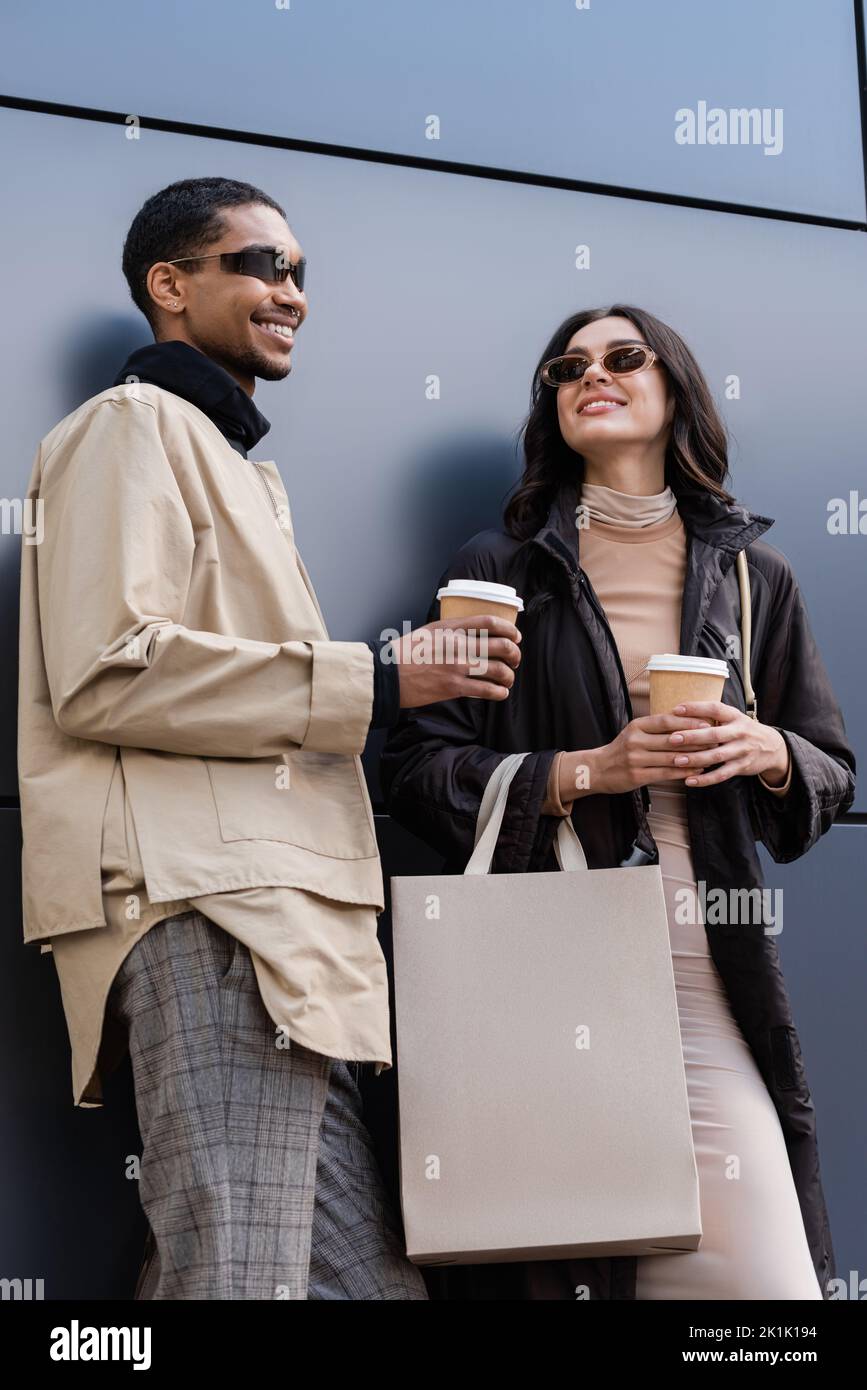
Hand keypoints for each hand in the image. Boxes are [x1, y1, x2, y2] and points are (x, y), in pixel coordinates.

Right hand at [391, 613, 521, 707]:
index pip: (490, 622)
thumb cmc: (405, 653)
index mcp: (451, 627)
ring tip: (508, 679)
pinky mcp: (453, 687)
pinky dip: (499, 692)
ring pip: (498, 669)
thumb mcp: (429, 632)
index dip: (509, 629)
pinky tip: (500, 693)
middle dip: (515, 654)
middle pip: (501, 645)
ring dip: (509, 675)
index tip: (515, 636)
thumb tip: (470, 634)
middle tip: (515, 660)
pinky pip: (486, 690)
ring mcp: (457, 666)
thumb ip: (451, 631)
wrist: (386, 674)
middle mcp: (458, 644)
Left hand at [666, 700, 788, 787]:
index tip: (676, 710)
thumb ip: (712, 716)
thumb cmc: (742, 730)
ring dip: (696, 759)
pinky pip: (722, 774)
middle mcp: (740, 732)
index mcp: (735, 716)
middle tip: (672, 738)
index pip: (715, 708)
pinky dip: (706, 779)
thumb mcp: (733, 718)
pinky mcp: (742, 767)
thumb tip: (679, 712)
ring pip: (717, 756)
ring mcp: (742, 750)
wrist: (772, 747)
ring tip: (677, 761)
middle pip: (714, 734)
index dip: (696, 708)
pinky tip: (689, 781)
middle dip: (693, 737)